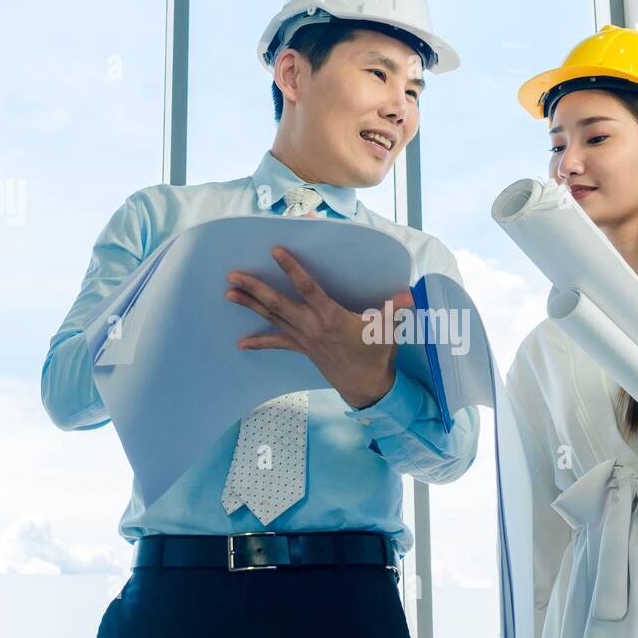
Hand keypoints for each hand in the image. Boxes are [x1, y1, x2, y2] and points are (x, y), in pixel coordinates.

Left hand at [224, 246, 414, 409]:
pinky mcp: (302, 348)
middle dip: (254, 288)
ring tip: (228, 293)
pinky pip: (277, 343)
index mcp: (331, 317)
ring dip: (250, 305)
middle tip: (233, 275)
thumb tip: (409, 294)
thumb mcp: (388, 329)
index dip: (292, 269)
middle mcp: (312, 326)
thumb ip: (395, 309)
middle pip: (278, 303)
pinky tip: (241, 343)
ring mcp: (304, 338)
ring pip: (272, 318)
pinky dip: (259, 342)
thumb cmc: (377, 355)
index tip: (276, 251)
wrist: (367, 386)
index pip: (308, 288)